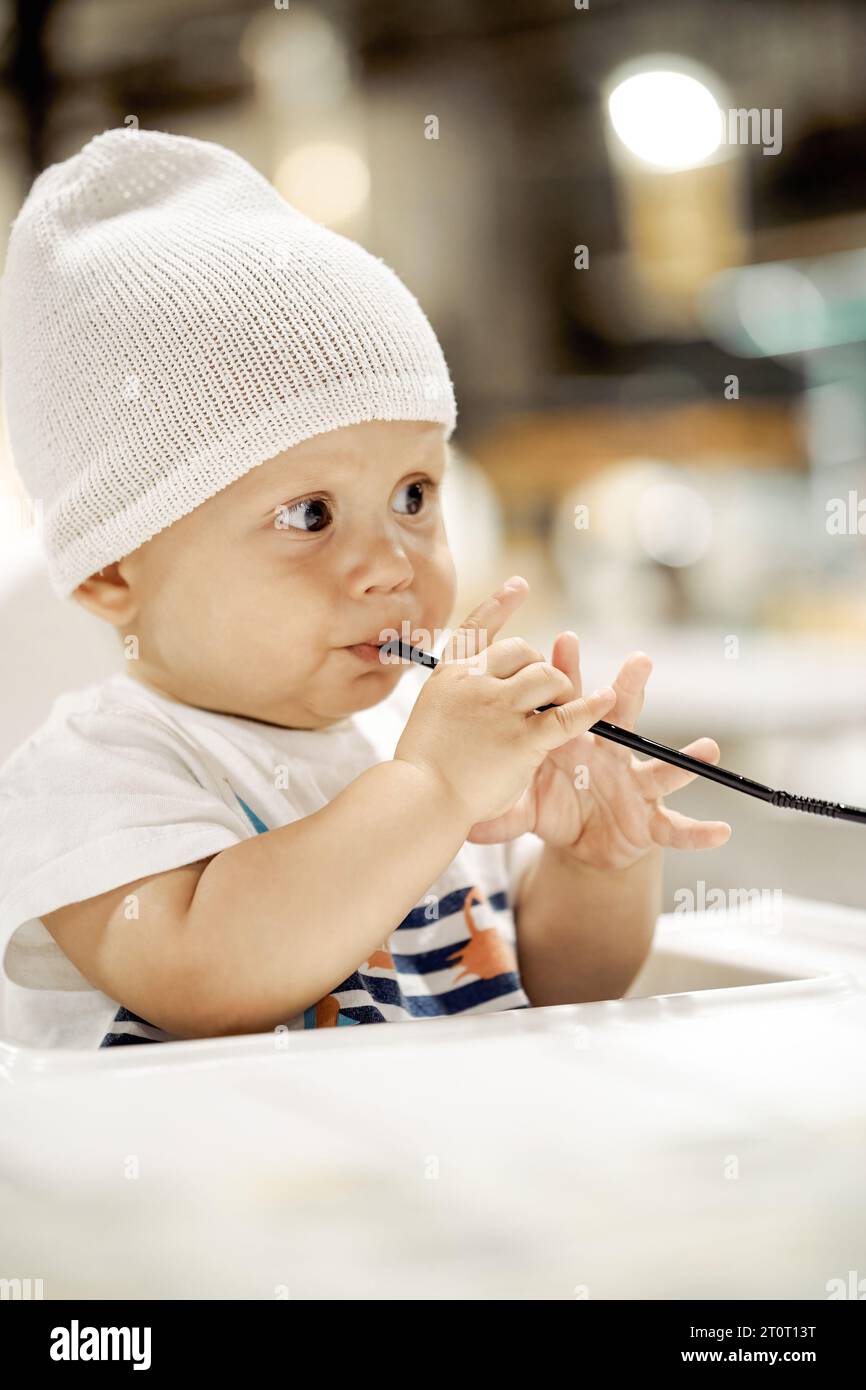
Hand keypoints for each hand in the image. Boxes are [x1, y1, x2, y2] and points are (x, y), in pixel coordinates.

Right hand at [394, 581, 617, 828]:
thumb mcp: (429, 717)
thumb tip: (482, 690)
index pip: (478, 627)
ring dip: (560, 688)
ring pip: (547, 676)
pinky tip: (606, 700)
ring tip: (558, 706)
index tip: (521, 585)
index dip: (501, 604)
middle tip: (542, 694)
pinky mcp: (523, 738)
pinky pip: (567, 715)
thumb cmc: (421, 770)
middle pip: (522, 650)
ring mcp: (500, 708)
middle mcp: (475, 682)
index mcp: (449, 676)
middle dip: (538, 667)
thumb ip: (456, 698)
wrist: (420, 800)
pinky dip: (591, 706)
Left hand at [466, 631, 732, 870]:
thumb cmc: (555, 806)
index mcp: (575, 742)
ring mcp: (633, 786)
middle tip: (640, 661)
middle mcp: (610, 755)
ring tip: (707, 748)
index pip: (571, 701)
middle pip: (621, 718)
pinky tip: (721, 832)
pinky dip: (699, 831)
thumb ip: (496, 807)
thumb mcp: (523, 805)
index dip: (568, 673)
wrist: (583, 841)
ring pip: (659, 767)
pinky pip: (676, 828)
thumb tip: (460, 816)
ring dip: (684, 759)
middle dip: (629, 691)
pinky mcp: (649, 820)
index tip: (564, 640)